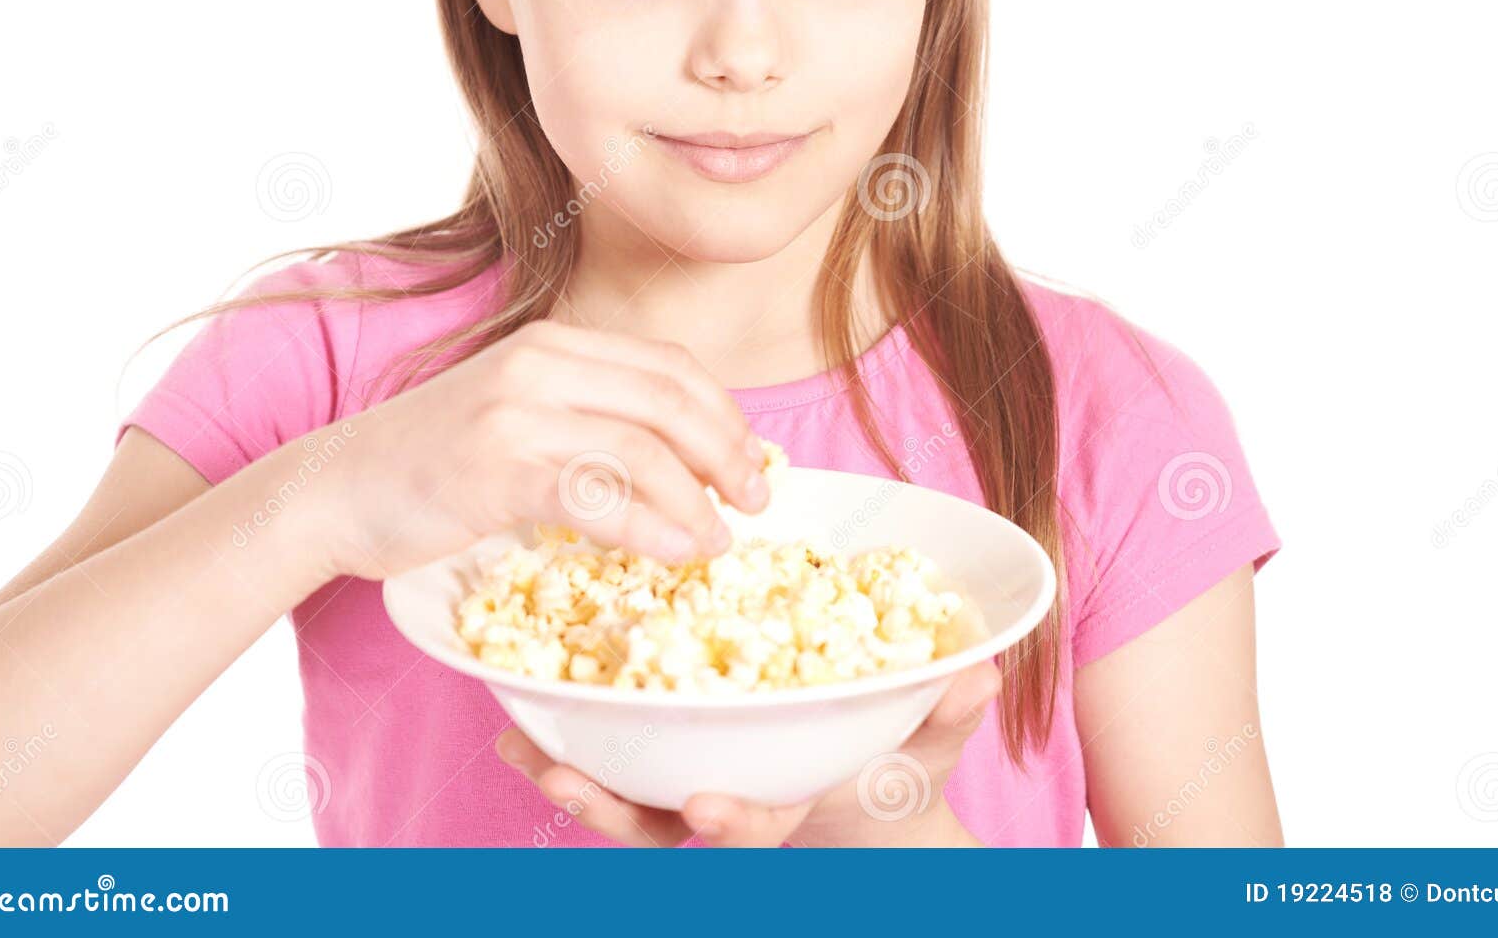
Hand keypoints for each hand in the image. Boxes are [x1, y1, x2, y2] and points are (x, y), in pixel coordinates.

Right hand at [300, 319, 769, 579]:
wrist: (332, 489)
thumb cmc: (432, 465)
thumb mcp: (517, 415)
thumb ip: (587, 419)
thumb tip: (681, 463)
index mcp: (553, 343)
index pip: (669, 366)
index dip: (725, 415)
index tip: (751, 462)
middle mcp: (539, 363)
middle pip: (669, 398)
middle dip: (727, 452)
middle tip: (756, 502)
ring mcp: (515, 411)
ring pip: (641, 448)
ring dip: (695, 499)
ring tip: (718, 541)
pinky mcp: (495, 467)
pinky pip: (596, 494)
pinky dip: (649, 526)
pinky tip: (674, 552)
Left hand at [496, 660, 1000, 846]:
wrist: (858, 790)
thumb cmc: (893, 765)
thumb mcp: (928, 745)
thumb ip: (947, 713)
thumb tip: (978, 670)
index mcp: (789, 806)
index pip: (757, 823)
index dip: (731, 820)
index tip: (703, 808)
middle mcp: (728, 804)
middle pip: (660, 827)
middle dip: (609, 810)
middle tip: (561, 781)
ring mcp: (690, 784)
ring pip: (621, 800)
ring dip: (571, 775)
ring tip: (520, 747)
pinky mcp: (664, 755)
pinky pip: (610, 758)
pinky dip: (566, 738)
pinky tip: (519, 712)